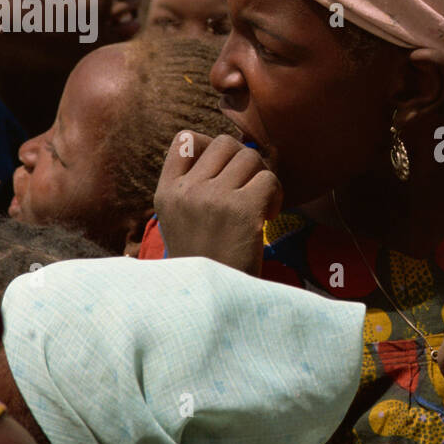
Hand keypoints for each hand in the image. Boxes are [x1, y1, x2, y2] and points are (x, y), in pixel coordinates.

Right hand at [153, 132, 281, 274]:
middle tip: (249, 192)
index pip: (185, 140)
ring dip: (262, 178)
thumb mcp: (180, 222)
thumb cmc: (205, 263)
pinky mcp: (242, 209)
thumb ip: (194, 188)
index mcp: (166, 193)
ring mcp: (213, 198)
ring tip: (259, 208)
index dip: (212, 146)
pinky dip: (276, 196)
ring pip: (251, 157)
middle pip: (226, 143)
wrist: (211, 304)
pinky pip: (270, 179)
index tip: (224, 172)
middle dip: (244, 162)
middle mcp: (187, 191)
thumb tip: (232, 150)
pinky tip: (268, 219)